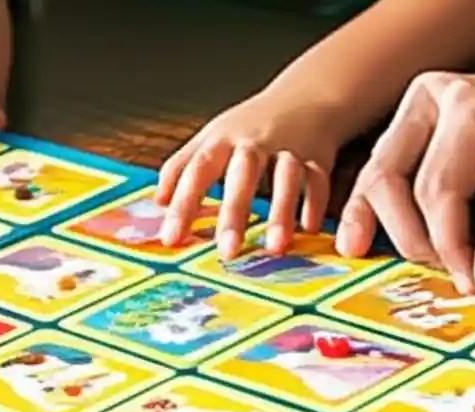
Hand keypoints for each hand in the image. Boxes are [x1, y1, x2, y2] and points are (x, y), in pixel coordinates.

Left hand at [156, 89, 341, 258]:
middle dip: (234, 212)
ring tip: (274, 247)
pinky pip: (318, 179)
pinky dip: (315, 203)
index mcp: (222, 140)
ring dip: (281, 212)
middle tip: (227, 251)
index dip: (183, 204)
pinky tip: (310, 230)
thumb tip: (157, 200)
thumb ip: (182, 167)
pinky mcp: (318, 156)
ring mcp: (288, 148)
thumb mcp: (211, 139)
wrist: (303, 97)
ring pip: (287, 177)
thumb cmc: (248, 126)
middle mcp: (254, 143)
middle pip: (243, 175)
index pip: (198, 171)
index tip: (171, 238)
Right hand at [335, 71, 474, 302]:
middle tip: (451, 274)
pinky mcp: (401, 130)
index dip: (449, 245)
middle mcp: (428, 99)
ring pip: (376, 180)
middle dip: (415, 239)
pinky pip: (373, 177)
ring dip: (391, 230)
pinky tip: (354, 245)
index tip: (472, 284)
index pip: (439, 190)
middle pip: (392, 181)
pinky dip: (365, 213)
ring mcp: (409, 112)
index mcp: (471, 104)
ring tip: (421, 264)